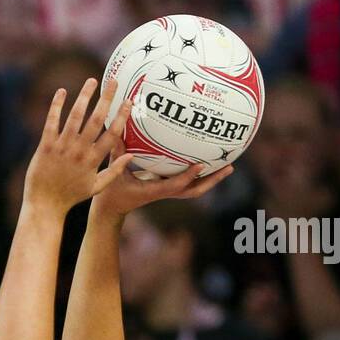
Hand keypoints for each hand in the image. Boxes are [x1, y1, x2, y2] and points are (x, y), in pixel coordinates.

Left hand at [23, 78, 132, 213]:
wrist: (45, 204)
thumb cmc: (71, 196)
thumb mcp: (96, 187)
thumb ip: (114, 170)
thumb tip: (131, 155)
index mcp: (93, 161)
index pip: (111, 134)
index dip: (121, 116)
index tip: (128, 101)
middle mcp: (79, 152)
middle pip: (96, 121)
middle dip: (106, 100)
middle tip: (114, 81)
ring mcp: (62, 148)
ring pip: (75, 118)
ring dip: (84, 97)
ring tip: (92, 81)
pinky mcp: (45, 147)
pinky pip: (51, 122)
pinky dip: (56, 106)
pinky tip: (62, 91)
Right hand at [90, 144, 233, 218]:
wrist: (110, 210)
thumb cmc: (110, 192)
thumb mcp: (112, 172)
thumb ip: (118, 152)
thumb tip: (120, 128)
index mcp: (152, 191)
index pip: (175, 186)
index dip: (188, 176)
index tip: (201, 165)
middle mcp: (163, 193)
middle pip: (194, 191)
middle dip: (213, 180)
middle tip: (230, 166)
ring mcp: (166, 192)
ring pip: (194, 189)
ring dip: (212, 179)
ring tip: (228, 165)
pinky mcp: (165, 189)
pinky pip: (187, 183)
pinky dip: (200, 176)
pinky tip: (207, 163)